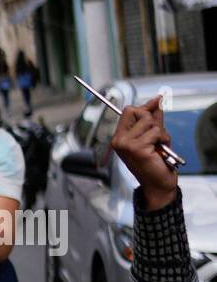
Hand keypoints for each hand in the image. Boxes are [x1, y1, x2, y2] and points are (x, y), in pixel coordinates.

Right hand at [111, 95, 177, 210]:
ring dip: (160, 132)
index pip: (129, 110)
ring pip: (149, 121)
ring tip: (158, 145)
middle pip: (138, 112)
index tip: (156, 105)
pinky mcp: (137, 149)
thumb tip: (157, 99)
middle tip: (156, 136)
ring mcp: (126, 145)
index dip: (144, 108)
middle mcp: (119, 140)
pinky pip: (155, 132)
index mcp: (119, 137)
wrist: (158, 183)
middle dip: (152, 120)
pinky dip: (162, 139)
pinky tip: (159, 150)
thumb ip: (153, 117)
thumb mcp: (153, 135)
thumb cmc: (155, 160)